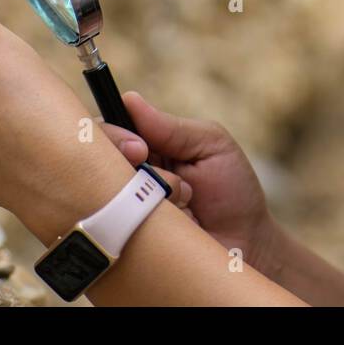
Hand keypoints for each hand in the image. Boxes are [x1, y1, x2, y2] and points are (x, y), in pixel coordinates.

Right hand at [100, 92, 281, 275]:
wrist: (248, 244)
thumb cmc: (232, 191)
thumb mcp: (211, 145)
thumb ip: (171, 127)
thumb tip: (129, 99)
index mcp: (145, 148)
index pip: (108, 131)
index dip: (115, 135)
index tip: (139, 148)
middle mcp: (126, 177)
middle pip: (95, 160)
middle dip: (125, 165)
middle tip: (150, 171)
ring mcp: (121, 211)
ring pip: (106, 194)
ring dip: (143, 196)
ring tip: (182, 201)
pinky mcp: (123, 241)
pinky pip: (114, 228)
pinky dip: (142, 224)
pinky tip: (168, 225)